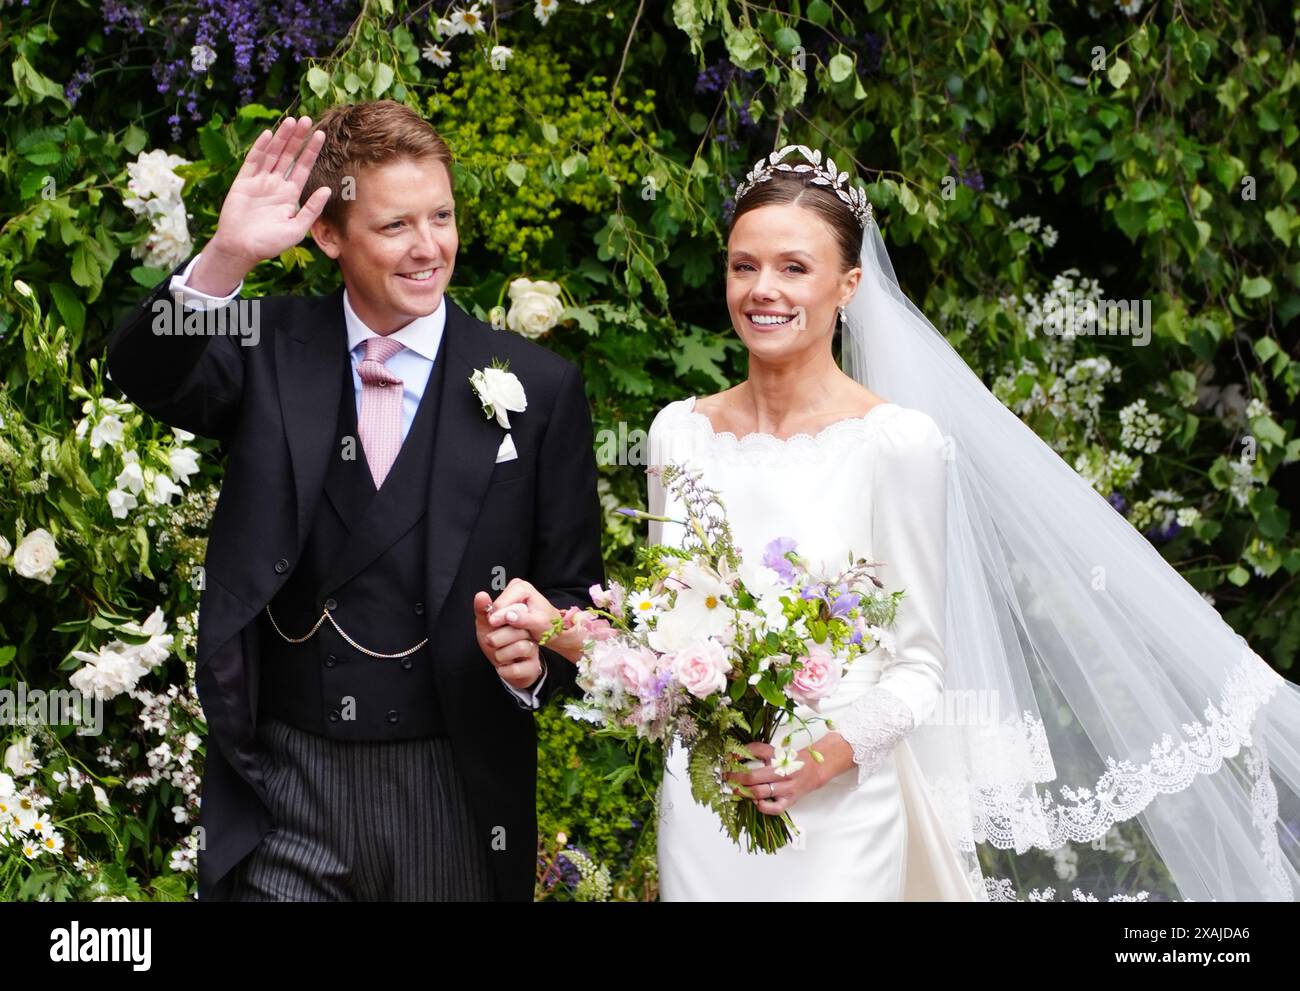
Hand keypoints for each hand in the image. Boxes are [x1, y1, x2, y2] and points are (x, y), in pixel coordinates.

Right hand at [198, 117, 332, 284]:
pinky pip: (253, 161)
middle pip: (289, 156)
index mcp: (290, 195)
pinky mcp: (243, 182)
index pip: (303, 168)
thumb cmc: (270, 244)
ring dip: (281, 138)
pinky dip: (260, 148)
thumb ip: (312, 209)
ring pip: (272, 154)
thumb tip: (328, 190)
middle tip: (307, 119)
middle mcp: (276, 185)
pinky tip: (268, 134)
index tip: (321, 135)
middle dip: (297, 138)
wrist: (241, 249)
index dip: (311, 151)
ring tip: (291, 121)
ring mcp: (259, 182)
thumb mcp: (297, 228)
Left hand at [474, 591, 543, 691]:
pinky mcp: (533, 667)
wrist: (504, 668)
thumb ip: (483, 611)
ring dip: (501, 655)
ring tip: (498, 656)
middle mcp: (530, 632)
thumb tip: (481, 595)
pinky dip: (505, 670)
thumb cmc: (496, 644)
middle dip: (497, 638)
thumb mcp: (487, 626)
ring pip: (521, 647)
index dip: (500, 617)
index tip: (491, 623)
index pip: (516, 611)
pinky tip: (502, 668)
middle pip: (518, 629)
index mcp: (519, 619)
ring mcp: (534, 650)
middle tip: (491, 642)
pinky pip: (518, 668)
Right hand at [485, 578, 583, 662]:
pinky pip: (497, 615)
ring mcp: (510, 594)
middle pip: (495, 608)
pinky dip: (502, 623)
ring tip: (514, 629)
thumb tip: (508, 616)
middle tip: (514, 630)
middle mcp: (514, 587)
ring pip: (495, 612)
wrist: (552, 626)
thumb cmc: (549, 624)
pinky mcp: (507, 602)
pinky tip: (511, 628)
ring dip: (501, 623)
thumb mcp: (539, 623)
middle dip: (501, 621)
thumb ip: (524, 620)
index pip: (500, 605)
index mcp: (522, 587)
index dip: (500, 619)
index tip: (503, 629)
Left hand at [722, 737, 850, 815]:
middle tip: (727, 779)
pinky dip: (762, 807)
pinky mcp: (789, 801)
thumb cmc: (787, 761)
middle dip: (736, 778)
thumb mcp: (771, 751)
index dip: (737, 757)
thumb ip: (752, 750)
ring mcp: (785, 787)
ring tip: (735, 790)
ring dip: (744, 792)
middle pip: (753, 776)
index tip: (726, 762)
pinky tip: (755, 802)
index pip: (754, 752)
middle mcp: (781, 771)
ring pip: (760, 792)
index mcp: (777, 756)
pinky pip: (774, 808)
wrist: (812, 770)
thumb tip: (732, 756)